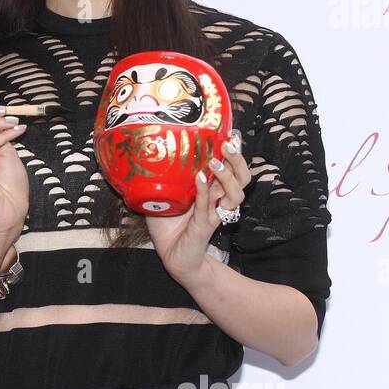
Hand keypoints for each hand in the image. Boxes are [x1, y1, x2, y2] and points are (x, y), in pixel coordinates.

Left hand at [145, 129, 247, 283]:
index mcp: (213, 189)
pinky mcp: (205, 226)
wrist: (172, 255)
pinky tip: (199, 178)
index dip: (235, 152)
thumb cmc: (170, 223)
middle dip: (238, 160)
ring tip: (214, 161)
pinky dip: (204, 192)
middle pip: (242, 177)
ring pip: (235, 193)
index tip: (231, 133)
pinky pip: (208, 208)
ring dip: (226, 175)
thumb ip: (165, 175)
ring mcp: (215, 213)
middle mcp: (219, 199)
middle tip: (228, 144)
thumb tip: (146, 149)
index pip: (232, 167)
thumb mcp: (166, 193)